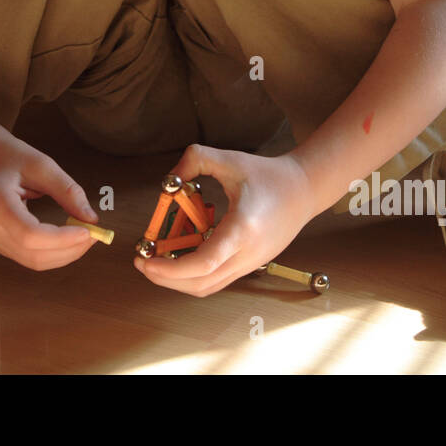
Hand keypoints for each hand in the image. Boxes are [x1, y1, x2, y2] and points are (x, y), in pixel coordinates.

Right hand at [0, 133, 100, 270]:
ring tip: (86, 236)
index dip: (61, 239)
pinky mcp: (1, 244)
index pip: (30, 234)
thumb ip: (67, 191)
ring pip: (34, 261)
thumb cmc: (12, 158)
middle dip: (69, 250)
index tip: (89, 231)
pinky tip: (69, 238)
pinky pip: (31, 257)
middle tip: (96, 235)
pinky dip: (55, 252)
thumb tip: (92, 219)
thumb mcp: (42, 165)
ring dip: (65, 254)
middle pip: (33, 254)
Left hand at [134, 144, 317, 296]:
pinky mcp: (250, 265)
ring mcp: (250, 264)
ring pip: (208, 286)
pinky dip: (193, 272)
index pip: (204, 263)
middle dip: (165, 278)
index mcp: (242, 229)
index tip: (145, 260)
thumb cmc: (268, 175)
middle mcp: (247, 254)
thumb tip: (168, 181)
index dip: (170, 268)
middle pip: (201, 284)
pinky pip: (216, 278)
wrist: (304, 190)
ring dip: (178, 279)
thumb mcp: (229, 159)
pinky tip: (180, 252)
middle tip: (142, 261)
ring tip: (157, 258)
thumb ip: (195, 160)